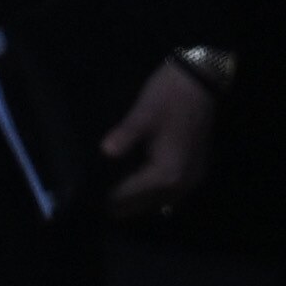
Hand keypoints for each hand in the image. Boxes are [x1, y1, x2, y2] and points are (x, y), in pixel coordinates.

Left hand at [103, 58, 220, 216]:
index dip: (105, 198)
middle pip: (142, 205)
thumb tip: (103, 153)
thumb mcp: (142, 114)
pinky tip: (133, 184)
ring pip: (156, 202)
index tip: (84, 197)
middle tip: (91, 196)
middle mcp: (181, 184)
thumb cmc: (169, 96)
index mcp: (167, 173)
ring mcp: (191, 180)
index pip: (128, 197)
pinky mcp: (194, 171)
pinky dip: (150, 193)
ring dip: (134, 200)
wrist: (200, 80)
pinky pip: (168, 194)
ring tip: (107, 192)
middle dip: (118, 203)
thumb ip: (124, 136)